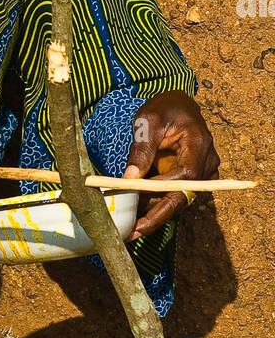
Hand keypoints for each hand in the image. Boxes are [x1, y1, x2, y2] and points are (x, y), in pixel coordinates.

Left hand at [123, 90, 218, 239]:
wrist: (177, 106)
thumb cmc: (164, 109)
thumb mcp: (147, 121)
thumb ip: (141, 148)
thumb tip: (130, 178)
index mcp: (199, 143)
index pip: (186, 175)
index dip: (162, 190)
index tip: (137, 198)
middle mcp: (207, 161)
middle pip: (185, 196)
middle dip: (158, 215)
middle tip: (133, 231)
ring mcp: (204, 172)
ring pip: (180, 201)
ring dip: (155, 213)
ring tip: (130, 225)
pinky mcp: (194, 179)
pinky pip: (177, 197)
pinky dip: (158, 205)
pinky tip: (138, 213)